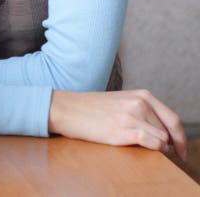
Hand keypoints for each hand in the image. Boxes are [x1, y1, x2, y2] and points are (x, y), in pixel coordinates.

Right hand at [49, 89, 186, 159]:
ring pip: (162, 140)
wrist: (67, 109)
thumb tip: (163, 132)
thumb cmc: (91, 108)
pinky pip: (153, 144)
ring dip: (156, 147)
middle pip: (168, 131)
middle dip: (169, 145)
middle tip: (166, 154)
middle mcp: (140, 103)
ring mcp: (133, 116)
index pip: (173, 119)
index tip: (182, 150)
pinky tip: (138, 147)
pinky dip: (152, 149)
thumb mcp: (121, 101)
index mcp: (141, 95)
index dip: (181, 138)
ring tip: (137, 144)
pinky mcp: (124, 130)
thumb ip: (143, 110)